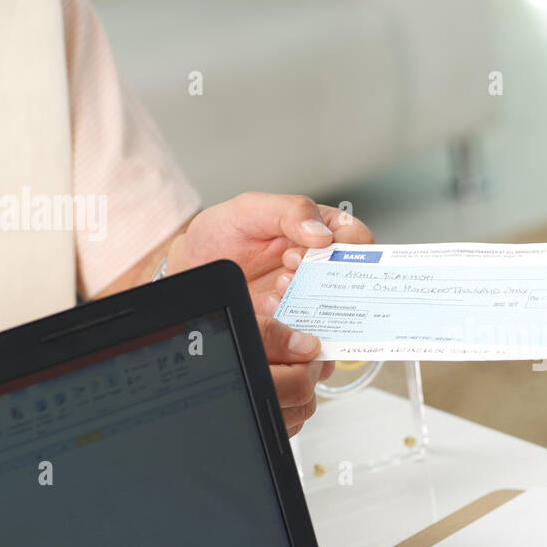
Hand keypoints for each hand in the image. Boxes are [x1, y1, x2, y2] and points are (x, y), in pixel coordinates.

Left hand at [165, 192, 371, 434]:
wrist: (188, 271)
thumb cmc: (218, 236)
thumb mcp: (249, 210)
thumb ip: (289, 211)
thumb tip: (324, 234)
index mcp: (318, 233)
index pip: (357, 239)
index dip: (347, 246)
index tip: (318, 248)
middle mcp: (319, 269)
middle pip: (352, 279)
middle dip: (327, 277)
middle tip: (292, 269)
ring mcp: (309, 300)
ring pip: (336, 311)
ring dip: (311, 304)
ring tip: (277, 291)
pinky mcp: (294, 328)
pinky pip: (312, 337)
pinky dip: (295, 327)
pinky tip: (269, 310)